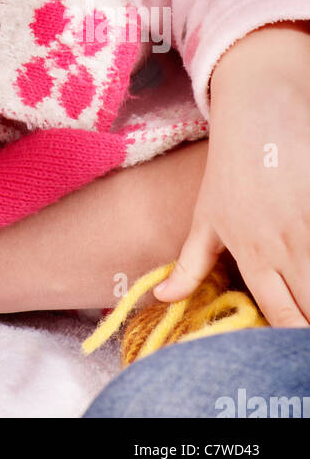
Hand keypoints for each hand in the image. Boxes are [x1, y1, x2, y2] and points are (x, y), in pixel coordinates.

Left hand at [154, 23, 309, 324]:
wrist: (260, 106)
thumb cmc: (231, 166)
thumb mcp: (205, 214)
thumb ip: (189, 264)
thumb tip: (163, 300)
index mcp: (252, 253)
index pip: (283, 319)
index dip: (294, 343)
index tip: (295, 353)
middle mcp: (285, 243)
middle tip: (302, 342)